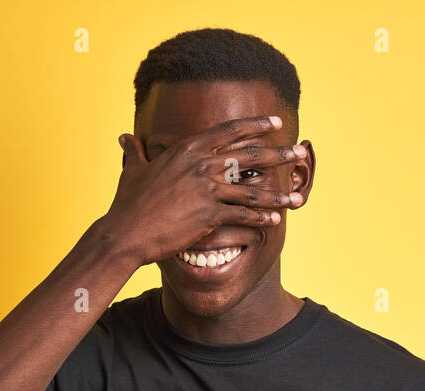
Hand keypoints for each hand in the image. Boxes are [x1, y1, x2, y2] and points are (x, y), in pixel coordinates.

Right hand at [100, 114, 305, 267]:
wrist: (125, 233)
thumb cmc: (127, 203)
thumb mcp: (131, 171)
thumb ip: (134, 152)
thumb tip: (124, 137)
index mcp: (188, 150)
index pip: (230, 131)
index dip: (256, 125)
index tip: (277, 123)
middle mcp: (201, 165)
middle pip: (250, 155)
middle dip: (279, 153)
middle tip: (300, 152)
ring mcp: (207, 190)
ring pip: (252, 189)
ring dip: (277, 193)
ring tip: (296, 196)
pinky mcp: (209, 215)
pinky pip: (243, 216)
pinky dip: (261, 218)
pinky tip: (275, 220)